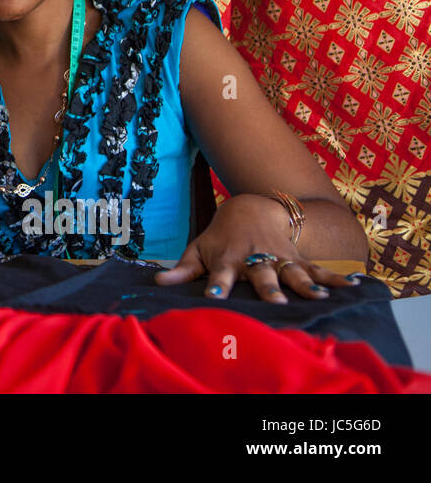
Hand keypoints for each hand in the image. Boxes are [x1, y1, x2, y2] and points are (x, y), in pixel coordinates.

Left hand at [154, 194, 358, 302]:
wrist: (251, 208)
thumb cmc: (221, 237)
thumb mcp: (199, 249)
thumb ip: (182, 269)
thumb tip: (157, 281)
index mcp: (229, 260)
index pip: (220, 275)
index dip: (217, 286)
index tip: (213, 297)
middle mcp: (255, 259)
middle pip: (262, 275)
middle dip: (268, 287)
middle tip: (275, 301)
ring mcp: (279, 259)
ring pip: (293, 272)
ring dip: (304, 285)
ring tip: (317, 298)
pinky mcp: (298, 259)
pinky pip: (318, 270)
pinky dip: (334, 279)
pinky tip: (352, 287)